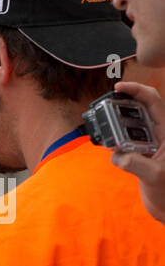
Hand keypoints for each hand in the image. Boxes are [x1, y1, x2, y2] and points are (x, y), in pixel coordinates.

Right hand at [110, 81, 164, 225]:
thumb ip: (135, 164)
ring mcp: (149, 143)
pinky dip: (115, 142)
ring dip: (117, 125)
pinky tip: (111, 147)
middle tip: (107, 107)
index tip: (118, 88)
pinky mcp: (139, 154)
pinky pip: (124, 141)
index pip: (154, 101)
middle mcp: (159, 134)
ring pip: (130, 124)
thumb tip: (117, 155)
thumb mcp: (154, 176)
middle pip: (140, 108)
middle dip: (123, 104)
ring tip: (108, 129)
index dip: (137, 90)